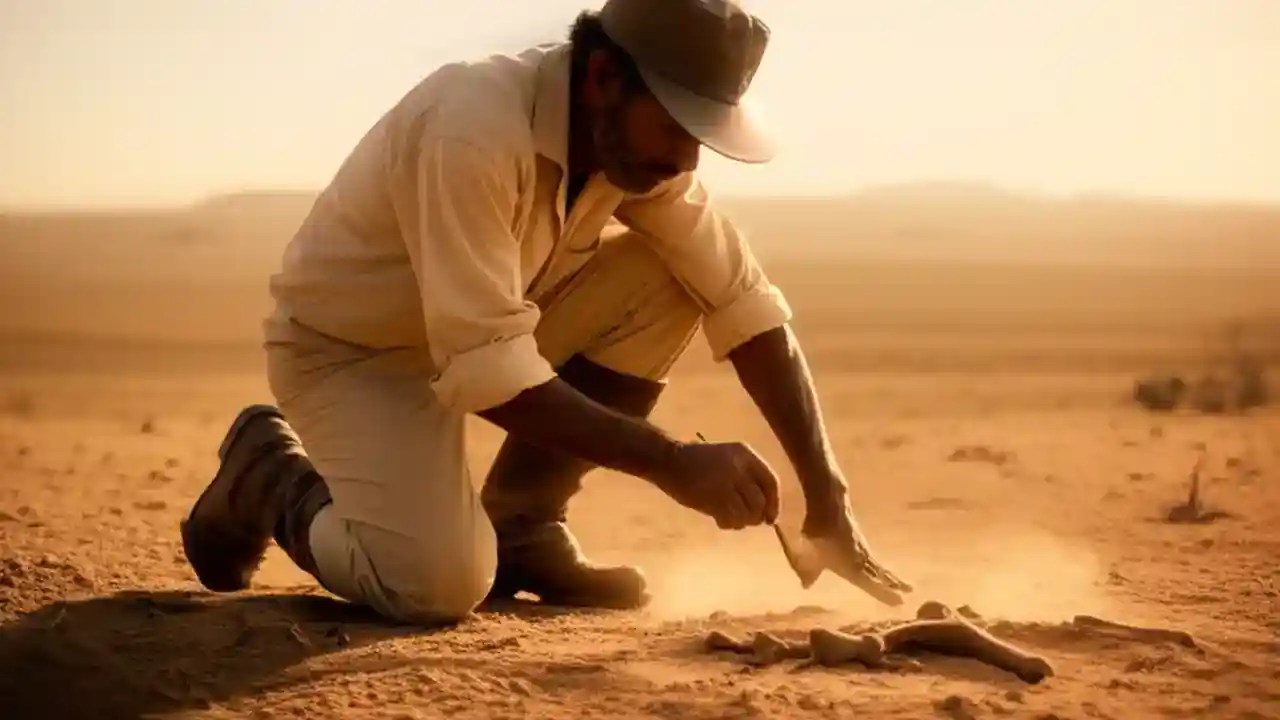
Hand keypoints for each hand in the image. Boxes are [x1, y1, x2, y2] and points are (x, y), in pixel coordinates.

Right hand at [653, 441, 779, 529]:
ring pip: (747, 513)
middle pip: (760, 501)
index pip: (771, 481)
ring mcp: (726, 482)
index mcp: (745, 454)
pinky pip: (731, 519)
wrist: (668, 461)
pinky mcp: (713, 497)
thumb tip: (765, 513)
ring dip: (742, 522)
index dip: (774, 503)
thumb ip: (746, 480)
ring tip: (730, 519)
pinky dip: (729, 524)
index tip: (770, 519)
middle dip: (756, 516)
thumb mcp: (728, 460)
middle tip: (747, 521)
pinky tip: (720, 521)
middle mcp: (739, 467)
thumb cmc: (698, 463)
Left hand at [800, 486, 912, 598]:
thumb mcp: (808, 556)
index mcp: (853, 567)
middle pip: (880, 574)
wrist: (828, 504)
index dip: (884, 594)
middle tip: (910, 591)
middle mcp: (862, 558)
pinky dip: (880, 564)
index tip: (901, 602)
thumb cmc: (818, 533)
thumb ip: (808, 572)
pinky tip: (878, 565)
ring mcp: (862, 546)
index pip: (871, 584)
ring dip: (890, 574)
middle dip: (894, 584)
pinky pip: (872, 556)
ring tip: (903, 583)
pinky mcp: (858, 537)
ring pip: (878, 564)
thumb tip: (806, 585)